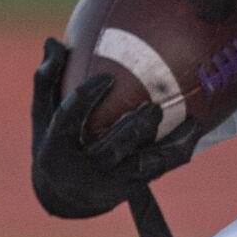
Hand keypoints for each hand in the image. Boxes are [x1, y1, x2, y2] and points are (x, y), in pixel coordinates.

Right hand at [29, 38, 198, 236]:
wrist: (65, 195)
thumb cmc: (53, 140)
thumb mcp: (41, 111)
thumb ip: (46, 77)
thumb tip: (53, 41)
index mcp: (57, 147)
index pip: (70, 120)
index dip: (88, 98)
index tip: (108, 77)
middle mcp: (85, 168)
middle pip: (114, 147)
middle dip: (135, 128)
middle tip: (154, 105)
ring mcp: (112, 180)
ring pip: (144, 164)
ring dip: (166, 145)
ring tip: (189, 122)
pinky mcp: (133, 186)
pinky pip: (160, 169)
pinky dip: (179, 150)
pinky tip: (196, 128)